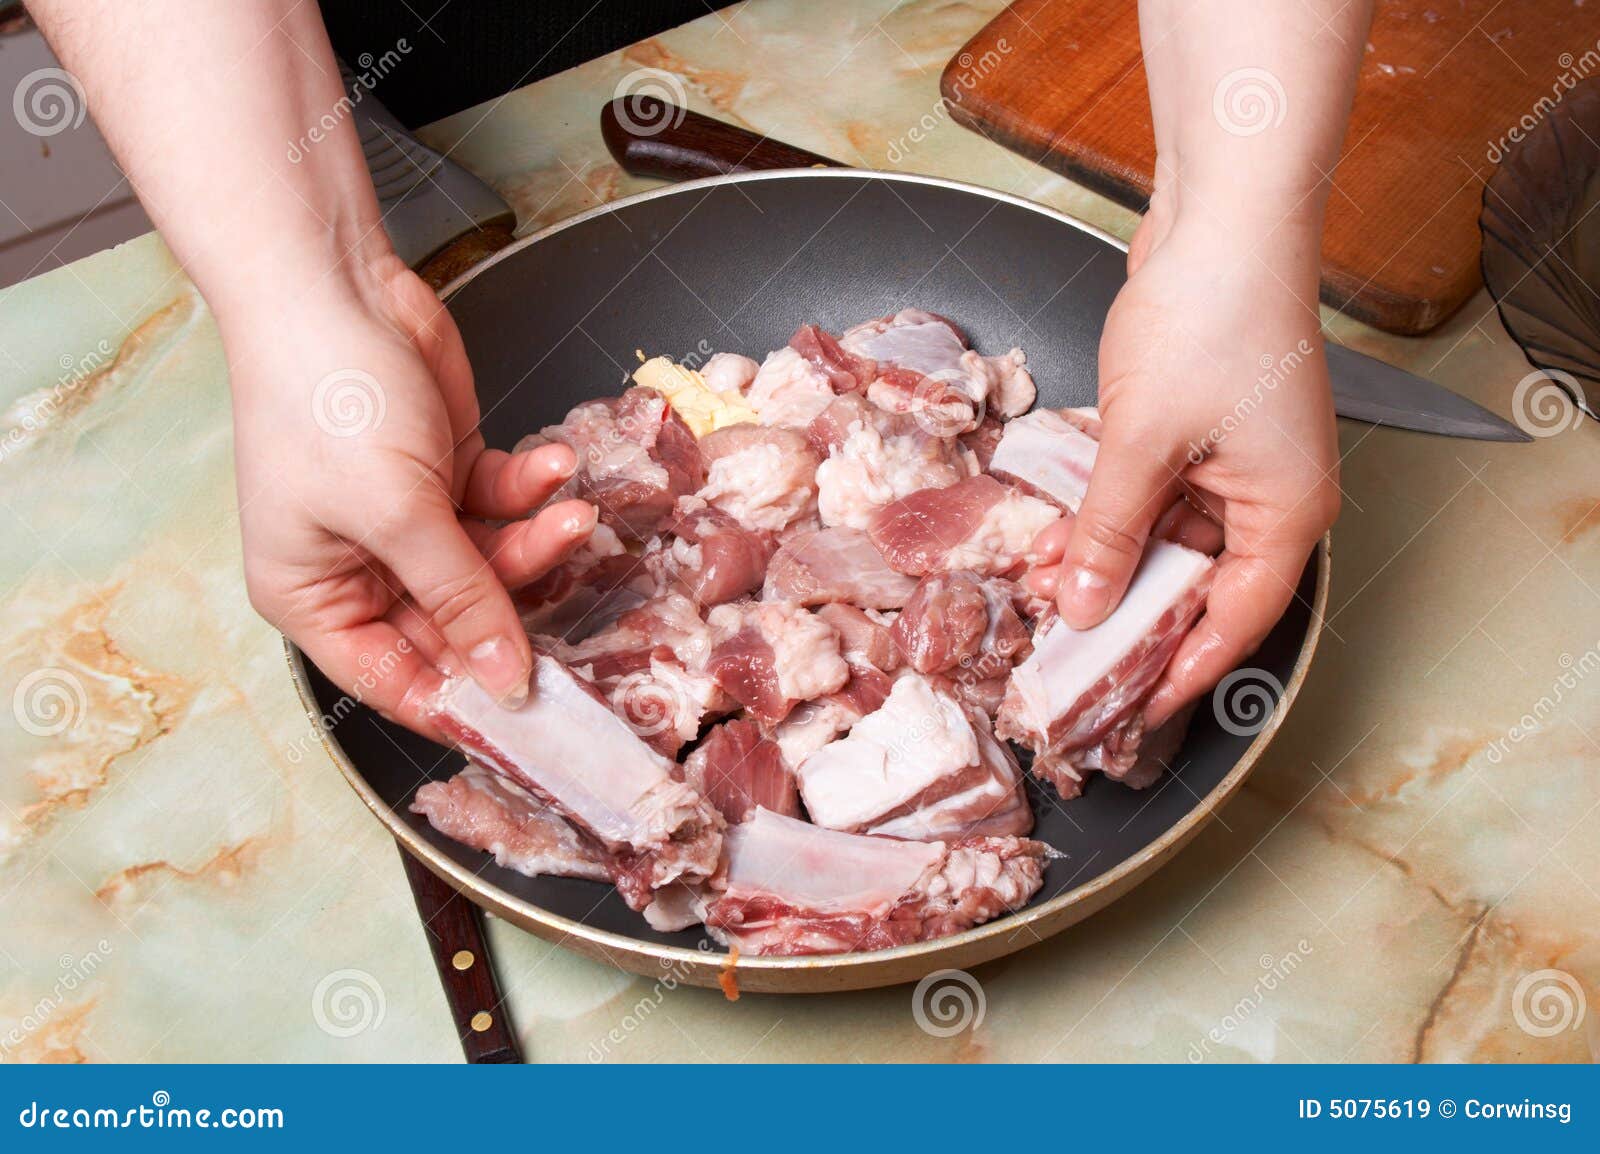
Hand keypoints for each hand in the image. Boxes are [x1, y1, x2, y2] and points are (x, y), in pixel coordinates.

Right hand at [225, 253, 595, 735]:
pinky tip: (549, 466)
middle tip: (573, 604)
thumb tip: (503, 682)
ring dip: (537, 542)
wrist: (334, 285)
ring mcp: (406, 519)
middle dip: (514, 607)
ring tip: (572, 515)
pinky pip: (501, 507)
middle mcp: (360, 567)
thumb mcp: (398, 515)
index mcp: (315, 597)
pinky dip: (530, 492)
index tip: (531, 717)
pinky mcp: (445, 472)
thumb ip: (461, 599)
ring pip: (490, 566)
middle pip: (455, 626)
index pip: (396, 681)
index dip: (463, 702)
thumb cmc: (327, 400)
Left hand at [1027, 204, 1339, 726]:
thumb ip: (1109, 532)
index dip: (1180, 673)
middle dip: (1127, 616)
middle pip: (1197, 586)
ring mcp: (1234, 463)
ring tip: (1045, 594)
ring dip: (1106, 564)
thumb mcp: (1142, 443)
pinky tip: (1057, 538)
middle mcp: (1268, 497)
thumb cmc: (1210, 320)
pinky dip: (1108, 516)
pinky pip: (1151, 496)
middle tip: (1067, 655)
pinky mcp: (1198, 432)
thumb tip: (1086, 607)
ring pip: (1164, 541)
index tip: (1132, 712)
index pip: (1234, 623)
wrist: (1219, 219)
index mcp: (1285, 514)